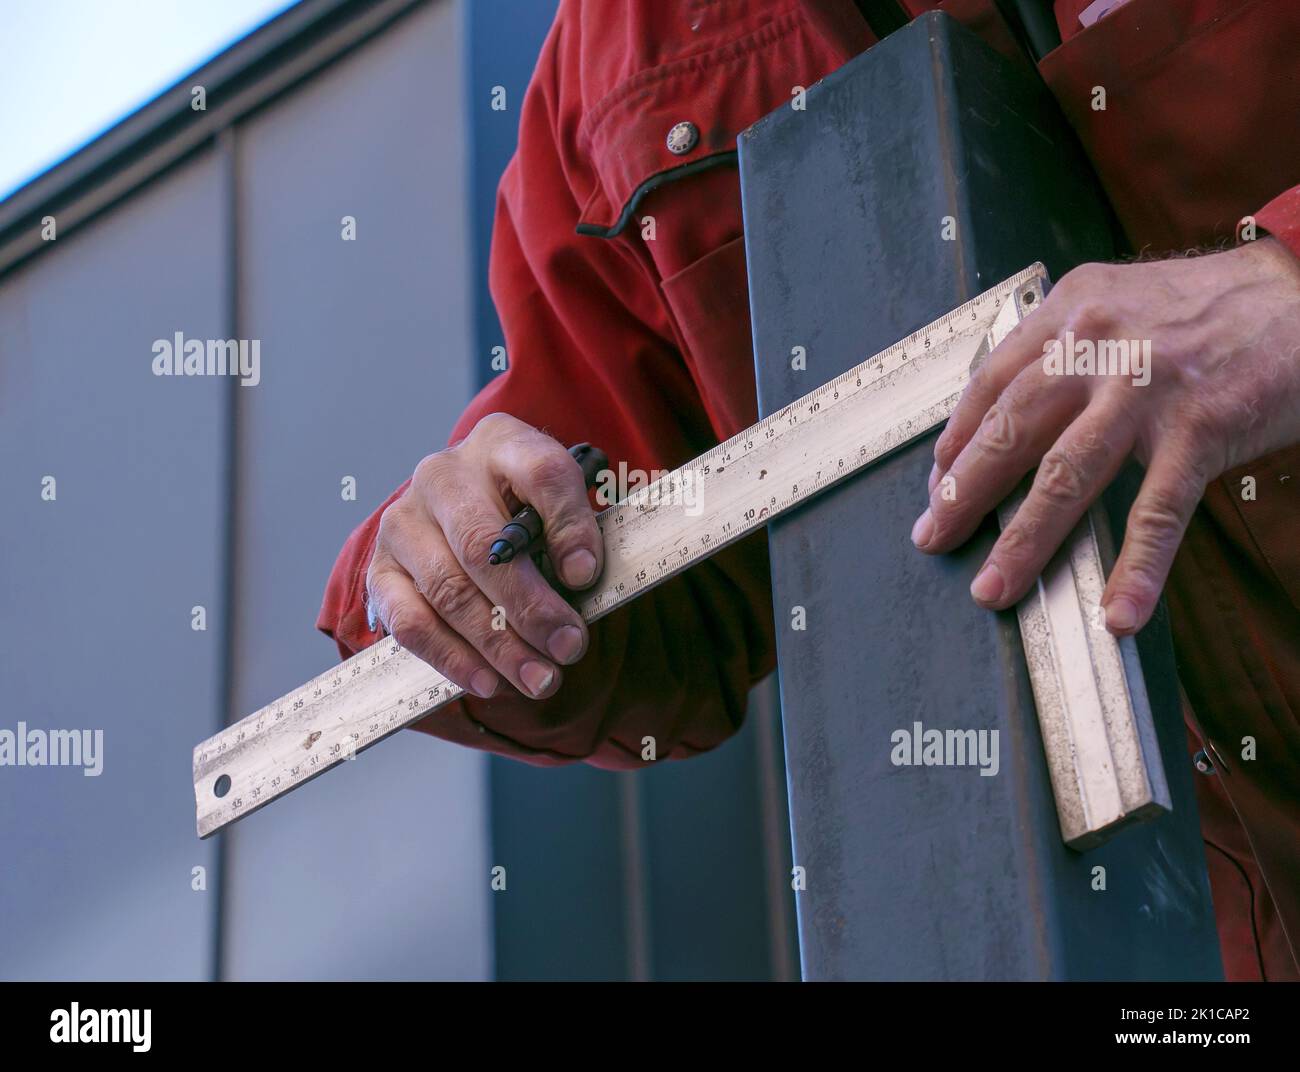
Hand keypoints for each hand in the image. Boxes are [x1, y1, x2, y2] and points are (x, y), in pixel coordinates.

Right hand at [365, 413, 603, 698]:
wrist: (463, 513)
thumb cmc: (527, 515)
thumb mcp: (560, 506)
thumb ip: (577, 532)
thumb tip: (580, 575)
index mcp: (501, 443)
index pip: (540, 473)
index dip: (568, 525)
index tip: (587, 576)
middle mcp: (443, 475)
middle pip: (484, 543)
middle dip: (531, 606)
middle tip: (569, 647)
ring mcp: (403, 521)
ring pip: (449, 589)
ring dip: (498, 643)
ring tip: (540, 678)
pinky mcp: (380, 569)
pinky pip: (410, 621)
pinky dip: (452, 657)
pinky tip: (489, 681)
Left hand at [911, 238, 1299, 633]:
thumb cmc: (1210, 308)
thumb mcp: (1119, 303)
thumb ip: (1065, 348)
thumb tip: (1011, 412)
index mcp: (1069, 312)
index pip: (990, 385)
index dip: (957, 440)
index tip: (937, 483)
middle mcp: (1096, 343)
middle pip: (1010, 429)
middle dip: (963, 494)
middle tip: (933, 538)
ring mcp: (1145, 388)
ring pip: (1065, 475)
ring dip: (1023, 540)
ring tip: (993, 586)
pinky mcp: (1198, 428)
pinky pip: (1158, 510)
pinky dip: (1139, 566)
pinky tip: (1118, 611)